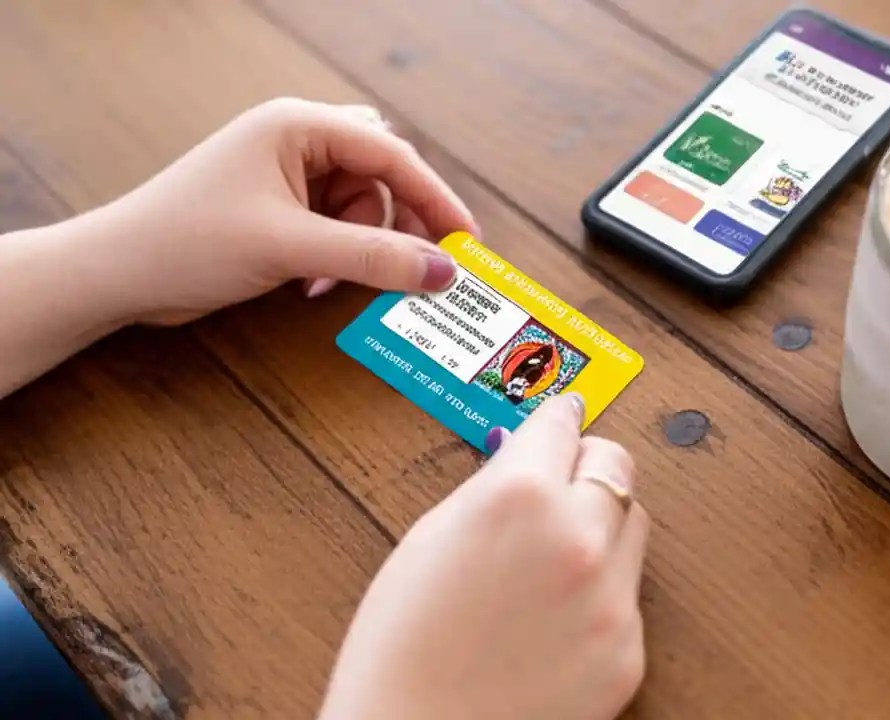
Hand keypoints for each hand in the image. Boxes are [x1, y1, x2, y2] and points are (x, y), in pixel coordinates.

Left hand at [93, 97, 476, 324]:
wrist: (116, 274)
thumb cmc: (188, 242)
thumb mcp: (291, 250)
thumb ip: (373, 259)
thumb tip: (443, 272)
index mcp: (298, 125)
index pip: (392, 155)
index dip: (435, 199)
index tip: (465, 244)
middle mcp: (296, 140)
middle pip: (382, 176)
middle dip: (400, 224)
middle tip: (424, 268)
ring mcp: (286, 175)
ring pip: (360, 208)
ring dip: (361, 250)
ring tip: (332, 283)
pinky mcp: (278, 209)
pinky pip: (335, 229)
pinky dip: (336, 259)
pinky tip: (311, 287)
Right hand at [319, 395, 649, 719]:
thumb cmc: (400, 649)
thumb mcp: (431, 538)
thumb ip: (493, 487)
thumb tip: (529, 454)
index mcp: (517, 496)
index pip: (561, 423)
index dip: (557, 417)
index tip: (564, 413)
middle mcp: (576, 537)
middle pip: (615, 463)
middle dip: (587, 466)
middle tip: (562, 482)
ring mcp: (610, 598)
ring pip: (633, 526)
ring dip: (602, 526)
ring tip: (550, 561)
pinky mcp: (628, 651)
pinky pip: (629, 596)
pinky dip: (601, 594)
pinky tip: (554, 619)